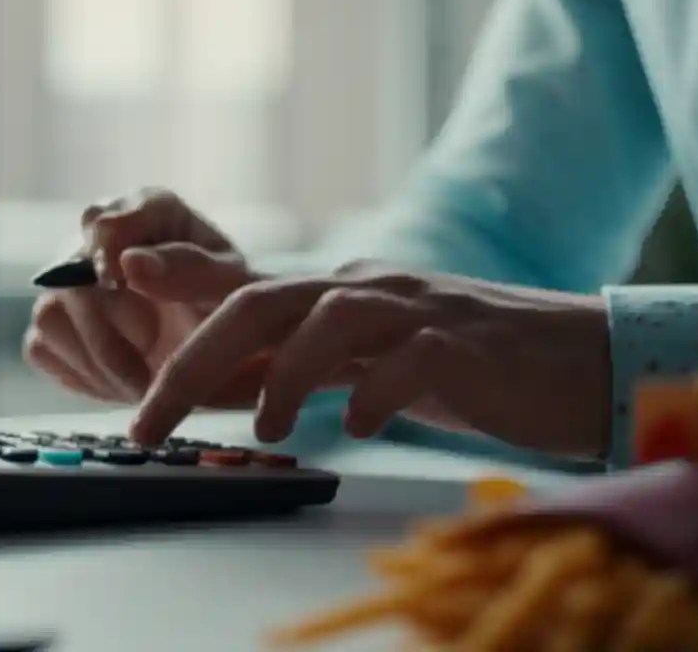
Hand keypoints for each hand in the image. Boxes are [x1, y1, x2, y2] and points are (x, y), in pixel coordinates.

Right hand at [24, 188, 265, 404]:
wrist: (219, 350)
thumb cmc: (231, 306)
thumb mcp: (233, 288)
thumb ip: (192, 269)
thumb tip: (128, 262)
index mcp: (148, 211)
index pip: (103, 222)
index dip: (110, 261)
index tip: (128, 291)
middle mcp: (100, 240)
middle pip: (72, 279)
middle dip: (114, 336)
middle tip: (154, 369)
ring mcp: (71, 282)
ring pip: (50, 315)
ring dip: (100, 361)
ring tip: (144, 382)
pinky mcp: (55, 324)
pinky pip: (42, 347)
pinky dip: (82, 374)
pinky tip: (121, 381)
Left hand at [131, 264, 611, 457]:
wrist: (578, 361)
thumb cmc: (464, 365)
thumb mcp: (370, 359)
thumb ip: (305, 363)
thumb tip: (231, 388)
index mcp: (340, 292)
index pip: (247, 279)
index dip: (182, 270)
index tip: (119, 269)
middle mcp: (369, 288)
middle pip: (264, 304)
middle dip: (196, 359)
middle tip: (151, 418)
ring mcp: (418, 311)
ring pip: (329, 320)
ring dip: (285, 376)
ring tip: (271, 428)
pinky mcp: (465, 347)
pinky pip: (408, 362)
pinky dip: (375, 393)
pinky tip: (361, 425)